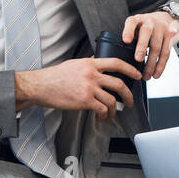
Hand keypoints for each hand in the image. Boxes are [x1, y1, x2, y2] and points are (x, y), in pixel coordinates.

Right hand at [15, 57, 141, 122]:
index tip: (137, 75)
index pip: (116, 63)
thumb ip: (88, 63)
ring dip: (115, 110)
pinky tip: (101, 117)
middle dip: (128, 95)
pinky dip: (104, 116)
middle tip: (129, 101)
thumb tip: (98, 60)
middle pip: (119, 84)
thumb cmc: (55, 76)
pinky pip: (102, 110)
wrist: (41, 86)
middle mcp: (92, 74)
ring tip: (113, 114)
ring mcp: (89, 88)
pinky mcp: (84, 101)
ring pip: (112, 100)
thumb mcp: (74, 63)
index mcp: (90, 63)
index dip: (130, 69)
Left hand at [122, 10, 178, 79]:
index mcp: (138, 20)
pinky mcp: (170, 37)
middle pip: (146, 33)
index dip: (128, 31)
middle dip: (142, 47)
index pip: (132, 22)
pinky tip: (156, 74)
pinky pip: (166, 52)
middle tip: (138, 59)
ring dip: (152, 63)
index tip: (126, 41)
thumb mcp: (136, 27)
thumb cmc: (145, 27)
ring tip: (146, 76)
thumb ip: (129, 38)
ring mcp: (161, 29)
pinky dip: (161, 65)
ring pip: (157, 46)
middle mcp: (150, 22)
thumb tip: (120, 57)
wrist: (166, 18)